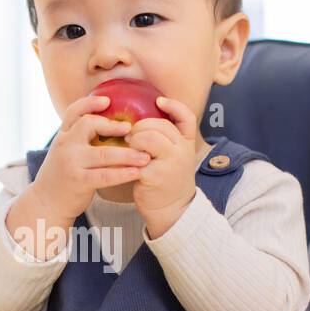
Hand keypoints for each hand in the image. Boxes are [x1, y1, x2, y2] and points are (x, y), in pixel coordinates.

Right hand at [32, 92, 152, 223]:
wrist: (46, 203)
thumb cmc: (62, 176)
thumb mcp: (64, 152)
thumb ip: (78, 138)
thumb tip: (105, 124)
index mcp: (63, 136)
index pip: (74, 111)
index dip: (90, 103)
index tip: (108, 100)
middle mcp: (65, 145)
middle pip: (89, 125)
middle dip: (112, 125)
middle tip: (132, 129)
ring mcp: (71, 163)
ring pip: (104, 153)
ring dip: (128, 154)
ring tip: (145, 156)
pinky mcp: (78, 181)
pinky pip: (105, 175)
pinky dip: (122, 173)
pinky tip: (136, 173)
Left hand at [123, 96, 199, 238]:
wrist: (172, 210)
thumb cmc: (168, 179)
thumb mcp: (176, 156)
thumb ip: (167, 138)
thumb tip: (143, 119)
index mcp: (187, 144)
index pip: (186, 117)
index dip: (173, 106)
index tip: (158, 100)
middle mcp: (181, 151)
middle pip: (159, 125)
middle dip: (140, 127)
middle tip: (130, 136)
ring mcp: (170, 164)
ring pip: (148, 138)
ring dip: (133, 140)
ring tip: (128, 148)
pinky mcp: (155, 176)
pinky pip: (135, 160)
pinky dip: (126, 159)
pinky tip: (122, 162)